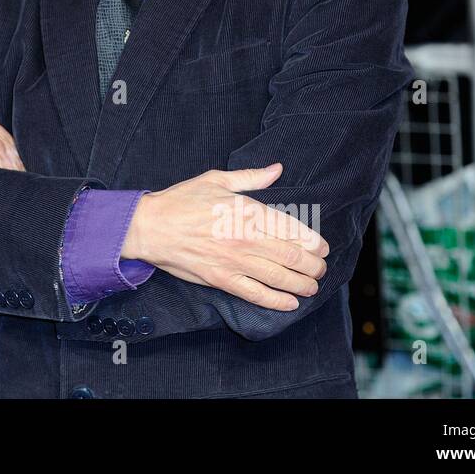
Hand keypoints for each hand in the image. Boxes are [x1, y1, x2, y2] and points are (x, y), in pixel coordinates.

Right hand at [122, 163, 329, 310]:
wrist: (151, 226)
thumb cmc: (182, 200)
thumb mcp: (216, 180)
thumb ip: (251, 177)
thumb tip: (277, 170)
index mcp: (247, 210)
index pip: (293, 229)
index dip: (314, 242)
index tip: (323, 248)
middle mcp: (246, 237)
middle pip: (292, 256)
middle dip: (314, 266)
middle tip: (321, 270)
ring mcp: (234, 260)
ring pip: (279, 277)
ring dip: (302, 284)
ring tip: (312, 287)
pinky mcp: (222, 279)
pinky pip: (256, 294)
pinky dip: (276, 301)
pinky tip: (290, 303)